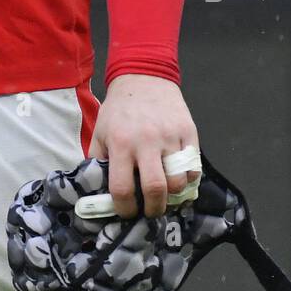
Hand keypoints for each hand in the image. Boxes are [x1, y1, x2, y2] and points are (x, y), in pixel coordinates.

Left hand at [88, 74, 199, 217]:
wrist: (144, 78)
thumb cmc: (119, 110)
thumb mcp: (100, 132)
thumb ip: (97, 161)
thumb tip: (96, 192)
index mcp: (120, 143)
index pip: (122, 188)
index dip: (125, 208)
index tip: (128, 212)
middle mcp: (146, 141)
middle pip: (155, 189)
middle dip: (153, 210)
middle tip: (150, 211)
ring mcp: (170, 137)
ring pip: (178, 182)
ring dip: (172, 195)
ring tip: (165, 193)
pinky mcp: (189, 133)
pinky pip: (194, 168)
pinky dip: (188, 179)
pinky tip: (178, 176)